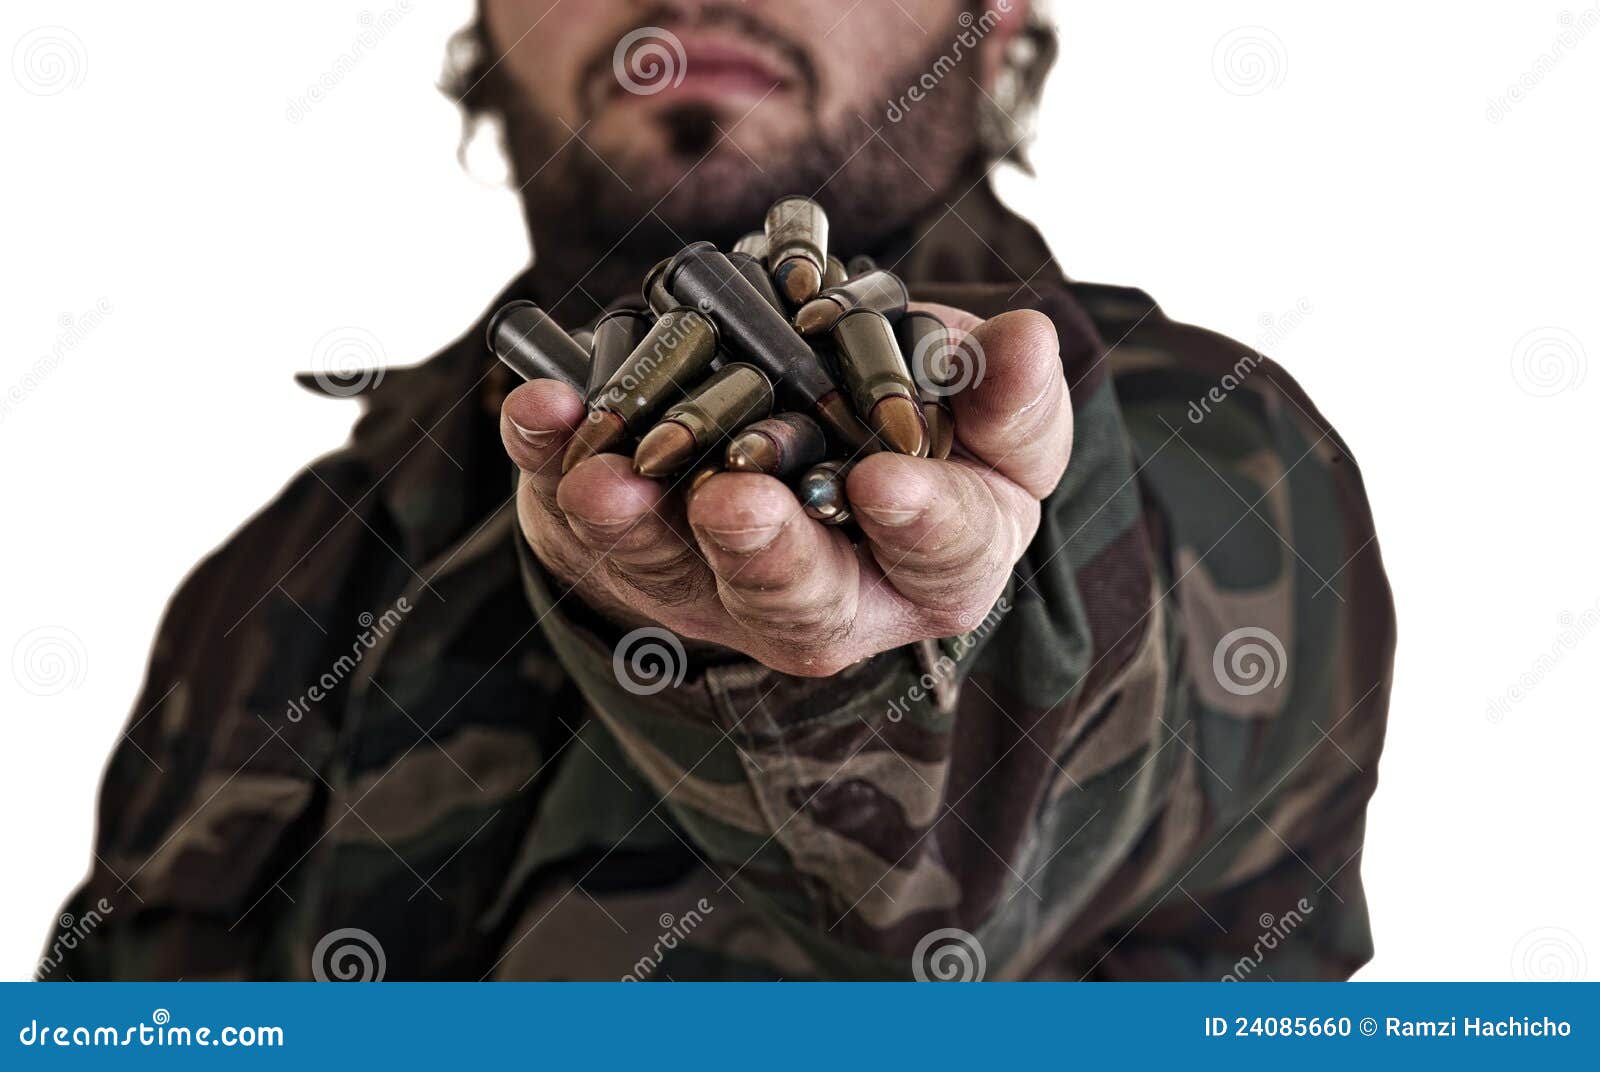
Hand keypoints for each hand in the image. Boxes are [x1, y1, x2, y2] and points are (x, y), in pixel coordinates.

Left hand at [499, 304, 1071, 676]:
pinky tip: (539, 406)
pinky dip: (556, 457)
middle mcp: (838, 596)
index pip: (949, 555)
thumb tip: (1030, 338)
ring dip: (639, 527)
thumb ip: (1001, 381)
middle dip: (770, 554)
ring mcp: (728, 590)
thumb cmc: (908, 405)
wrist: (797, 418)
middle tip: (735, 503)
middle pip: (807, 605)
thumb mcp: (971, 390)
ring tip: (605, 477)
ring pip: (682, 578)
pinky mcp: (639, 557)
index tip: (883, 482)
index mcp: (941, 556)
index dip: (922, 522)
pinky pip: (587, 521)